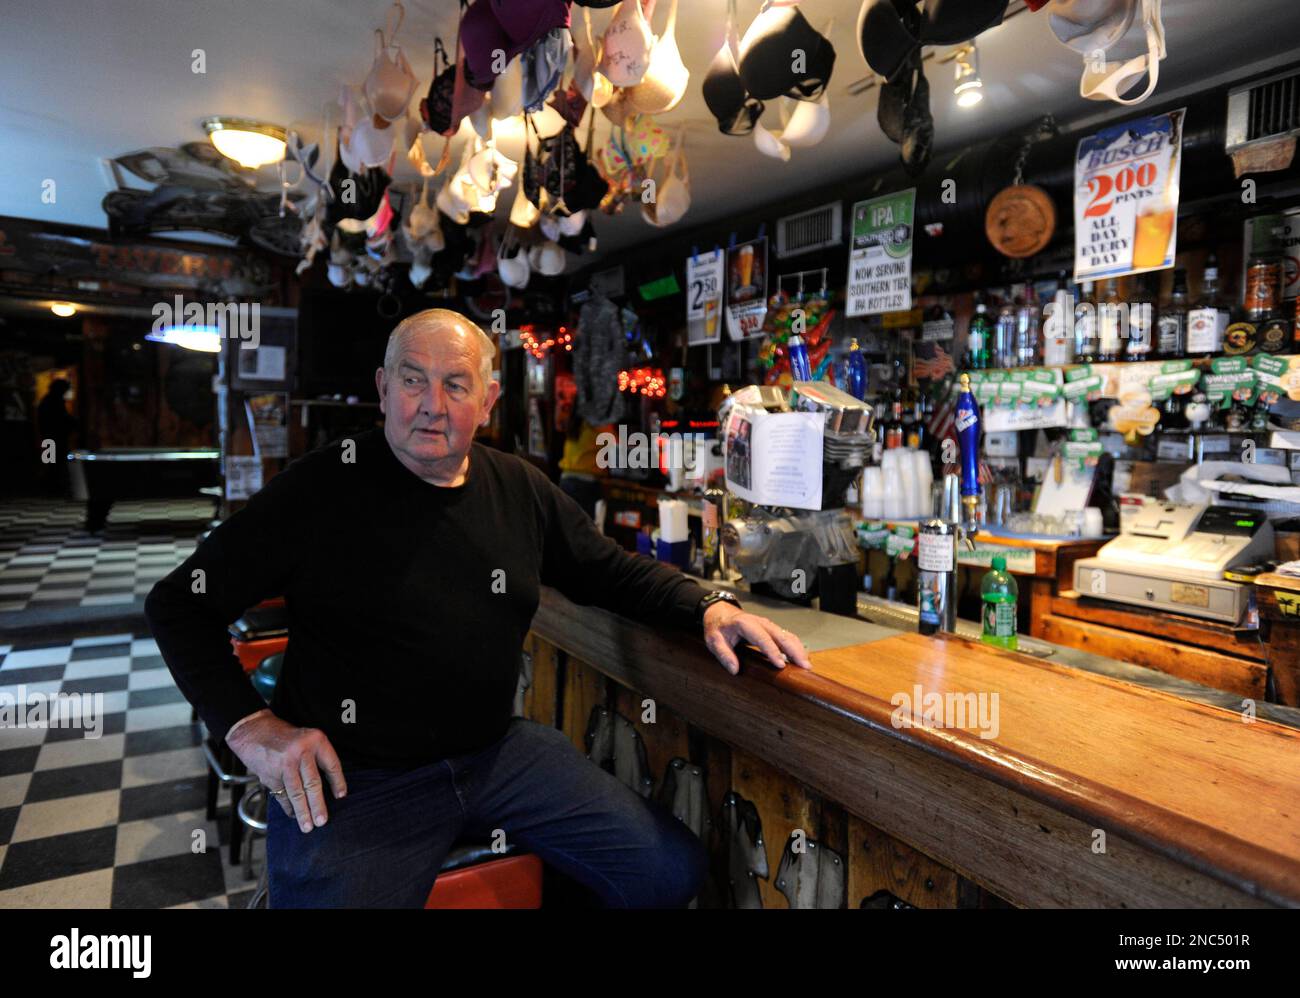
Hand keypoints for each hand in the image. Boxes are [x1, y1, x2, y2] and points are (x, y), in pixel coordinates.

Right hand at [225, 709, 347, 832]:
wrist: (253, 730)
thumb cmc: (284, 736)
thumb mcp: (306, 737)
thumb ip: (316, 756)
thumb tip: (329, 787)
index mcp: (315, 740)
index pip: (332, 765)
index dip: (338, 782)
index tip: (341, 796)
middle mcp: (301, 752)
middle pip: (313, 783)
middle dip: (318, 805)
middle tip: (322, 821)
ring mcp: (284, 765)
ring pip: (296, 793)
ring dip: (302, 812)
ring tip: (308, 826)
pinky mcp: (269, 776)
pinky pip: (282, 795)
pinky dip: (288, 807)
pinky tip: (293, 815)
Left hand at [702, 602, 812, 674]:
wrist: (720, 613)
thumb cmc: (718, 627)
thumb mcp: (714, 640)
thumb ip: (724, 654)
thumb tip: (734, 669)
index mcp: (746, 623)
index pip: (762, 638)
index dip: (773, 651)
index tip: (781, 664)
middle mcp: (761, 623)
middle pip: (781, 635)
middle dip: (794, 650)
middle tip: (804, 666)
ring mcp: (768, 626)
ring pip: (787, 636)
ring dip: (798, 649)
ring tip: (807, 665)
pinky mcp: (772, 630)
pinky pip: (787, 637)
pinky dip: (796, 647)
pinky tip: (801, 658)